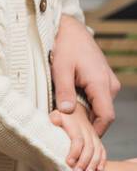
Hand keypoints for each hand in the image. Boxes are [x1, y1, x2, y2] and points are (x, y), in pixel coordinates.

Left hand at [49, 105, 105, 170]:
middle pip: (89, 147)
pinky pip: (103, 150)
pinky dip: (102, 161)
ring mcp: (93, 134)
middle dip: (84, 162)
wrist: (75, 108)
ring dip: (93, 164)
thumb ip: (55, 116)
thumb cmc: (61, 114)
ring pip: (98, 150)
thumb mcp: (57, 113)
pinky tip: (99, 170)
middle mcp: (87, 130)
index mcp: (77, 124)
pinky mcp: (96, 139)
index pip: (78, 140)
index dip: (74, 152)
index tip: (68, 162)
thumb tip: (55, 119)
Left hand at [51, 14, 119, 133]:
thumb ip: (64, 91)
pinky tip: (71, 108)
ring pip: (100, 107)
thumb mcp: (60, 69)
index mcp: (101, 83)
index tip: (81, 141)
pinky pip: (97, 99)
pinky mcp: (102, 80)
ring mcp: (107, 82)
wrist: (71, 29)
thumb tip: (67, 113)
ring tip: (68, 122)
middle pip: (103, 115)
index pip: (106, 117)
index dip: (96, 132)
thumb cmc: (65, 46)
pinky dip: (87, 106)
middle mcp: (109, 85)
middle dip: (88, 126)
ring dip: (87, 115)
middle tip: (69, 134)